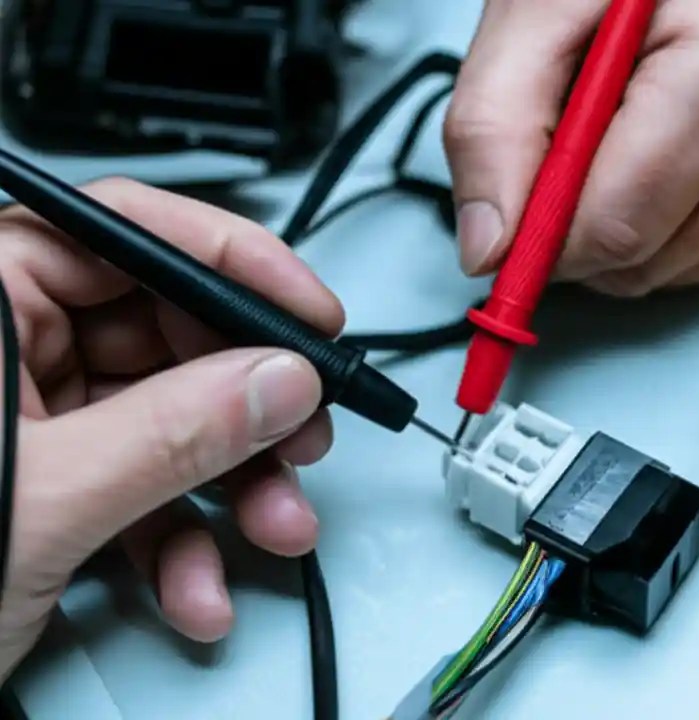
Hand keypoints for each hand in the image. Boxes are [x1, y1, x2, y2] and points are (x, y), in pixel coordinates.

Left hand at [0, 178, 342, 679]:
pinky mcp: (49, 489)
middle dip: (249, 402)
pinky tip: (195, 588)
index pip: (124, 234)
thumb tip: (276, 381)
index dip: (233, 264)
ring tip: (274, 524)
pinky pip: (142, 491)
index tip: (309, 312)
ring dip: (236, 484)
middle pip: (165, 336)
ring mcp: (29, 424)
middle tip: (304, 430)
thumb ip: (170, 433)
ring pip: (170, 421)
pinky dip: (183, 541)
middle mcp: (5, 352)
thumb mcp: (38, 502)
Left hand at [445, 0, 698, 296]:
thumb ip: (494, 126)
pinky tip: (678, 151)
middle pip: (649, 262)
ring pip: (681, 272)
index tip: (521, 203)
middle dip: (586, 226)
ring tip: (634, 128)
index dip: (546, 235)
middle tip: (579, 138)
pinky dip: (680, 225)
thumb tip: (490, 247)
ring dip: (633, 224)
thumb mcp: (538, 10)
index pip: (618, 227)